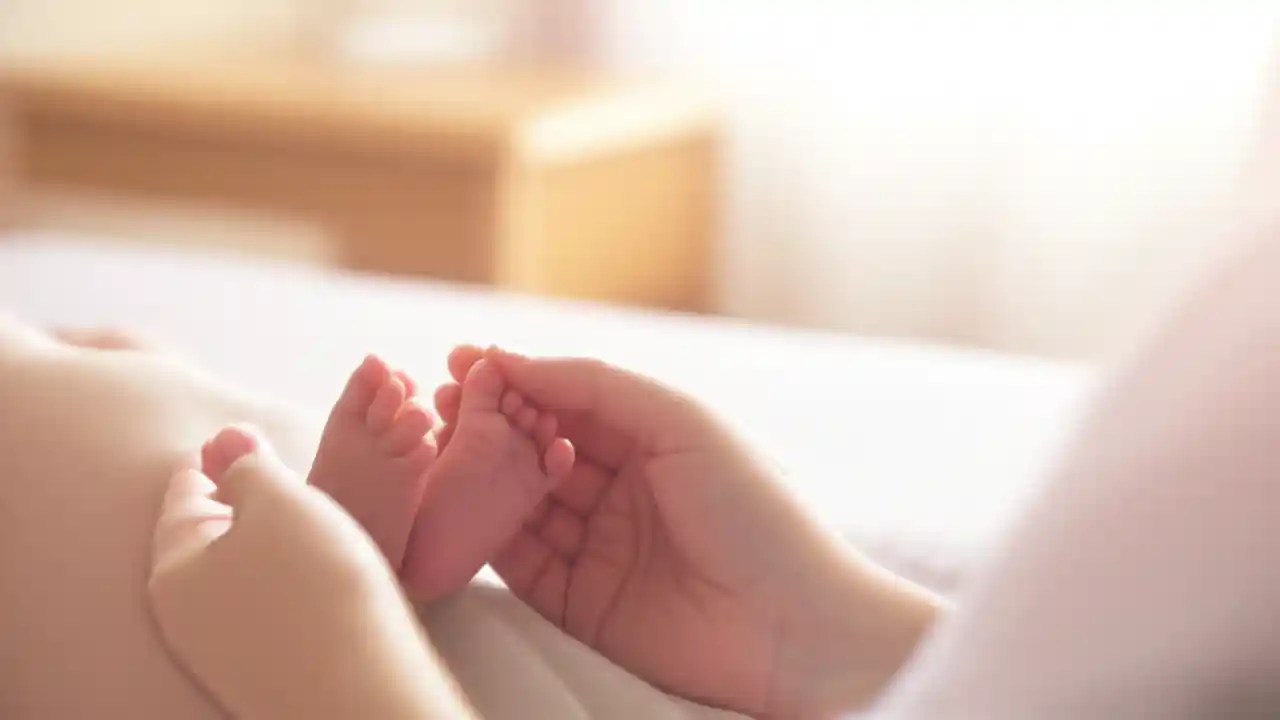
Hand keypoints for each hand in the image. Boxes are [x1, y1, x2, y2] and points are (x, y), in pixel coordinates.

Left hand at [147, 426, 472, 719]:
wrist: (358, 692)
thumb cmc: (316, 588)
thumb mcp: (281, 504)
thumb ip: (250, 467)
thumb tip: (227, 442)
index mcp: (174, 569)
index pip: (182, 497)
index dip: (205, 462)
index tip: (218, 440)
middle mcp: (187, 616)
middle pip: (204, 540)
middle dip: (232, 504)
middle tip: (259, 473)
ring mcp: (224, 651)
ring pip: (234, 578)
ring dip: (259, 545)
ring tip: (295, 519)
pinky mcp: (264, 672)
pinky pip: (263, 610)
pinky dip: (280, 582)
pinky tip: (314, 575)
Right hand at [441, 348, 942, 717]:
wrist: (795, 629)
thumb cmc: (756, 513)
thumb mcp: (682, 424)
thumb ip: (597, 387)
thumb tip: (513, 359)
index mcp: (652, 442)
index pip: (570, 402)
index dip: (519, 380)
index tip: (464, 360)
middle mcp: (622, 492)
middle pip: (539, 450)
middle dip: (491, 423)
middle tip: (441, 400)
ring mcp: (601, 548)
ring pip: (522, 504)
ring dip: (481, 475)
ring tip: (439, 443)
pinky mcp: (582, 604)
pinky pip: (521, 563)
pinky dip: (486, 533)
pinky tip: (457, 502)